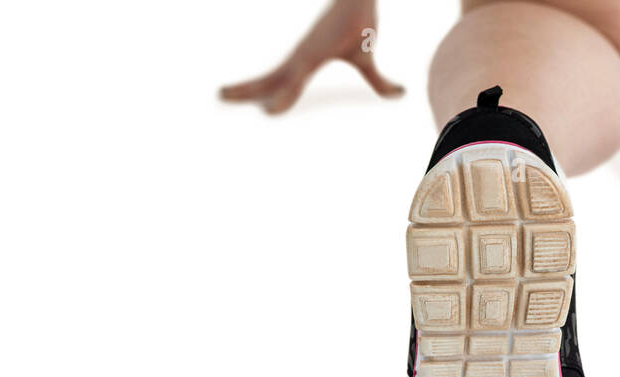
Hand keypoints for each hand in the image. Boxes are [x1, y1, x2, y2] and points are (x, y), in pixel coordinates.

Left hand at [220, 0, 403, 114]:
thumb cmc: (361, 22)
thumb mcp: (368, 60)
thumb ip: (380, 82)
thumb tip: (400, 94)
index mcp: (305, 60)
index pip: (278, 79)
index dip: (260, 89)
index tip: (246, 101)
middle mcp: (299, 57)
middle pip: (266, 78)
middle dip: (243, 89)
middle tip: (219, 95)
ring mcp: (303, 55)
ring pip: (271, 80)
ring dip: (247, 90)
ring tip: (222, 94)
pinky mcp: (312, 54)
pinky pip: (294, 82)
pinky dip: (282, 98)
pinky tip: (269, 111)